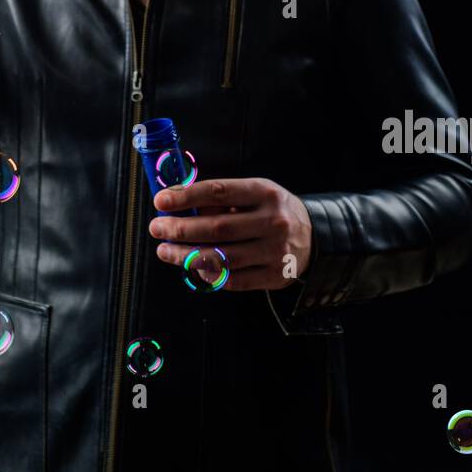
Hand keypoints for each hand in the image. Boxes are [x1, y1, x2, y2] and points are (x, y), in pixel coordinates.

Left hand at [149, 177, 313, 291]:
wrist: (314, 237)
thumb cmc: (272, 211)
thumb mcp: (255, 193)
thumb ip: (222, 199)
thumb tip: (180, 205)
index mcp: (265, 193)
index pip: (219, 192)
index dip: (187, 196)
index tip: (161, 200)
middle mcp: (272, 221)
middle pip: (217, 228)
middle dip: (180, 229)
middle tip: (157, 228)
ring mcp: (275, 251)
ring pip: (222, 257)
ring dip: (187, 255)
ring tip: (165, 251)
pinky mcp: (274, 276)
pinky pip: (234, 280)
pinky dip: (209, 275)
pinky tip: (193, 267)